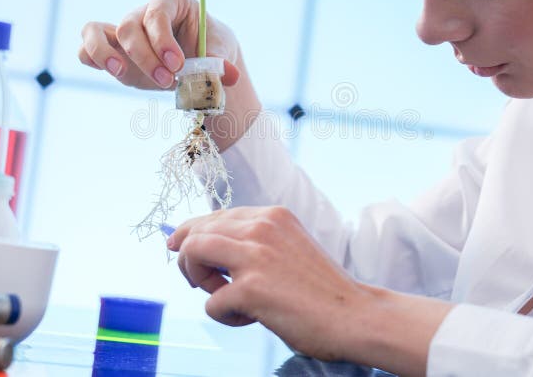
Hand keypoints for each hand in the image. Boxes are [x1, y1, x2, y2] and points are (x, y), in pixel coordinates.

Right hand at [79, 0, 240, 89]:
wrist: (201, 59)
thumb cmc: (211, 46)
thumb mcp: (221, 50)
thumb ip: (221, 61)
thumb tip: (225, 75)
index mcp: (171, 0)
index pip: (157, 12)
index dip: (163, 38)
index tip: (177, 64)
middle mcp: (142, 11)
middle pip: (129, 27)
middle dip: (146, 57)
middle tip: (169, 80)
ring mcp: (123, 29)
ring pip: (95, 31)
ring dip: (105, 54)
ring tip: (121, 73)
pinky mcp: (112, 50)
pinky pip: (86, 47)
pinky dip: (92, 57)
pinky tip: (112, 71)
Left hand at [168, 206, 372, 360]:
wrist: (355, 316)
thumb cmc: (322, 290)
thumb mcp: (288, 247)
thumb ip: (255, 242)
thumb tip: (206, 246)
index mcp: (272, 215)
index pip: (216, 216)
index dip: (191, 231)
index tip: (176, 245)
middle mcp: (262, 227)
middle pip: (197, 230)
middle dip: (188, 258)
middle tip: (199, 282)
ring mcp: (255, 255)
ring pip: (194, 252)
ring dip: (197, 278)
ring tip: (222, 295)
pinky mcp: (251, 288)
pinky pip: (211, 301)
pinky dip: (224, 315)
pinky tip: (250, 318)